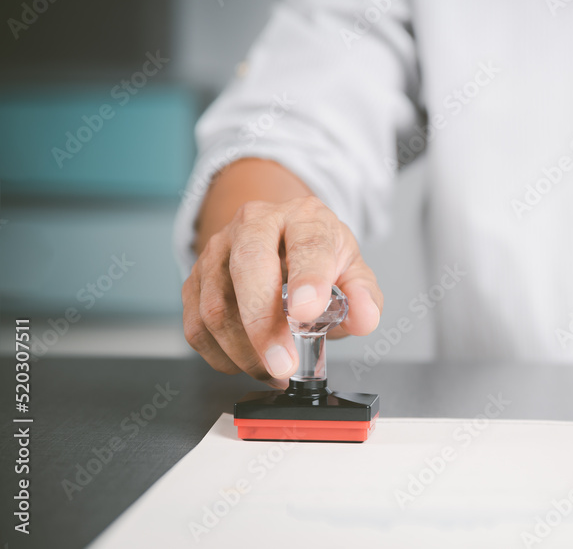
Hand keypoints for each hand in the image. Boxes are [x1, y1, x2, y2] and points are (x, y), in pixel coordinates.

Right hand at [182, 195, 381, 387]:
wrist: (277, 239)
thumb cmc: (315, 255)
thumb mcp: (351, 268)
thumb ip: (363, 294)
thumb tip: (365, 318)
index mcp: (302, 217)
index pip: (306, 243)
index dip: (308, 278)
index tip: (308, 311)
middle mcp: (254, 225)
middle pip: (248, 267)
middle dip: (263, 325)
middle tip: (284, 363)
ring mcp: (217, 251)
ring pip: (216, 305)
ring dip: (244, 350)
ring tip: (275, 370)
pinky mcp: (194, 280)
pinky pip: (197, 326)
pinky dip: (221, 356)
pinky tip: (249, 363)